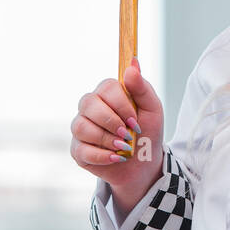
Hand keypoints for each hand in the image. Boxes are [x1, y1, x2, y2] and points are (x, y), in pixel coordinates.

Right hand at [70, 60, 164, 201]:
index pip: (106, 87)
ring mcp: (81, 128)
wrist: (144, 165)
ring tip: (123, 148)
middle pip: (88, 103)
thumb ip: (142, 87)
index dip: (121, 104)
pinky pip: (81, 149)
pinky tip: (116, 158)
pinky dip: (102, 156)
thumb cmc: (147, 133)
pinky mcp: (77, 149)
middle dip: (111, 122)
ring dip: (107, 139)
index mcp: (108, 93)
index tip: (135, 120)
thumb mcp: (152, 110)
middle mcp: (90, 107)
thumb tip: (133, 64)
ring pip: (81, 126)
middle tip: (128, 134)